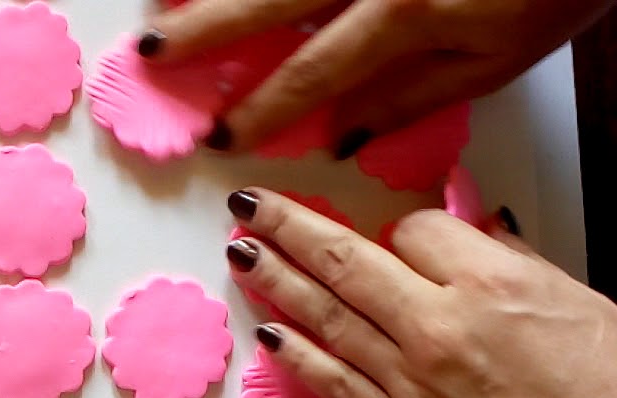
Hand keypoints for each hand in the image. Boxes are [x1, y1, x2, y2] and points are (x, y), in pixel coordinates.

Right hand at [139, 0, 614, 155]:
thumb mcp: (496, 58)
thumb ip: (412, 95)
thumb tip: (342, 133)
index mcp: (401, 14)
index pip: (308, 72)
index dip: (260, 109)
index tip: (221, 136)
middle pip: (266, 2)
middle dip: (201, 32)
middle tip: (150, 55)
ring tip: (158, 4)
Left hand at [224, 188, 616, 397]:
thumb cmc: (613, 395)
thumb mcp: (580, 303)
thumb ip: (515, 263)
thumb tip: (476, 230)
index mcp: (491, 283)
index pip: (415, 230)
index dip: (402, 228)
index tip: (397, 234)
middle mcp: (438, 325)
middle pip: (345, 261)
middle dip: (288, 226)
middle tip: (248, 205)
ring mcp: (409, 379)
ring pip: (326, 316)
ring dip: (275, 280)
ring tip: (239, 252)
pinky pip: (332, 382)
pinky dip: (295, 354)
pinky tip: (266, 330)